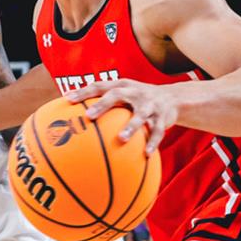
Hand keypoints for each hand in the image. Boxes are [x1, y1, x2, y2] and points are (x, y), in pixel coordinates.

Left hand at [63, 80, 177, 154]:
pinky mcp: (163, 117)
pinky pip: (157, 131)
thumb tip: (75, 117)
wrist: (172, 98)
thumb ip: (103, 102)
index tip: (68, 100)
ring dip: (131, 126)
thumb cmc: (138, 100)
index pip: (100, 86)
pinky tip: (146, 154)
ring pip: (140, 115)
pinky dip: (152, 142)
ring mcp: (150, 105)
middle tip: (89, 116)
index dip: (84, 92)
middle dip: (103, 105)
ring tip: (121, 139)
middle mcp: (135, 92)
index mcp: (122, 86)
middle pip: (117, 95)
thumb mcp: (123, 95)